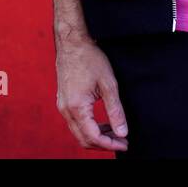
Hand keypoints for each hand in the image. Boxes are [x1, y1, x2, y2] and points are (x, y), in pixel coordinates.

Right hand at [55, 31, 128, 151]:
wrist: (72, 41)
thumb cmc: (90, 58)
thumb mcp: (108, 84)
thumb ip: (115, 111)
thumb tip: (122, 132)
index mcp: (76, 107)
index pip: (93, 137)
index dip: (111, 144)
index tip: (125, 144)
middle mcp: (66, 110)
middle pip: (83, 139)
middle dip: (104, 144)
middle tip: (122, 141)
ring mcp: (62, 105)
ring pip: (78, 132)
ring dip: (96, 136)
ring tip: (115, 132)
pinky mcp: (63, 100)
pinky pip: (75, 122)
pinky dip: (89, 127)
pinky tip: (103, 123)